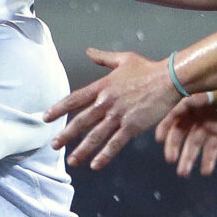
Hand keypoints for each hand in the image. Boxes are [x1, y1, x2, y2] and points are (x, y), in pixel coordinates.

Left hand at [44, 48, 184, 168]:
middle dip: (66, 135)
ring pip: (96, 136)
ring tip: (72, 160)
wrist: (170, 79)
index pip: (75, 99)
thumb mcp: (124, 59)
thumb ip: (103, 58)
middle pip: (82, 121)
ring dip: (82, 150)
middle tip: (54, 145)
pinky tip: (95, 165)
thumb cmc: (149, 68)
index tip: (46, 117)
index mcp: (102, 86)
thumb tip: (88, 52)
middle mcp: (106, 102)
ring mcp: (119, 115)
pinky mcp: (132, 126)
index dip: (59, 108)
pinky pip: (115, 144)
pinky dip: (104, 155)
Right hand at [153, 94, 216, 176]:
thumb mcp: (215, 88)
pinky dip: (209, 159)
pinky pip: (212, 147)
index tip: (160, 139)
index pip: (174, 114)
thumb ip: (198, 98)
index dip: (166, 126)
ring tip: (183, 173)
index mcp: (192, 100)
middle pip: (181, 132)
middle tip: (171, 159)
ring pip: (195, 143)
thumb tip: (182, 106)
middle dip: (175, 146)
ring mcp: (208, 123)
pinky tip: (205, 172)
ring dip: (188, 158)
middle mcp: (196, 113)